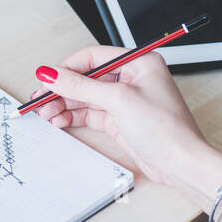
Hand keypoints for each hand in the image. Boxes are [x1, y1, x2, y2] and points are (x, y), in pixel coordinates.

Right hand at [30, 47, 221, 216]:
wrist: (180, 163)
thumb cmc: (166, 129)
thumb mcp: (117, 100)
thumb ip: (80, 86)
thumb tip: (51, 74)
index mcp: (139, 62)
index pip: (93, 57)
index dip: (67, 68)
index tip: (47, 80)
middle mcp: (132, 78)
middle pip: (86, 77)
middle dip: (62, 89)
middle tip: (41, 100)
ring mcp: (124, 100)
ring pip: (84, 97)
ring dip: (64, 104)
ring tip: (47, 113)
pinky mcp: (119, 119)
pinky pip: (88, 113)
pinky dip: (72, 116)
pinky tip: (59, 120)